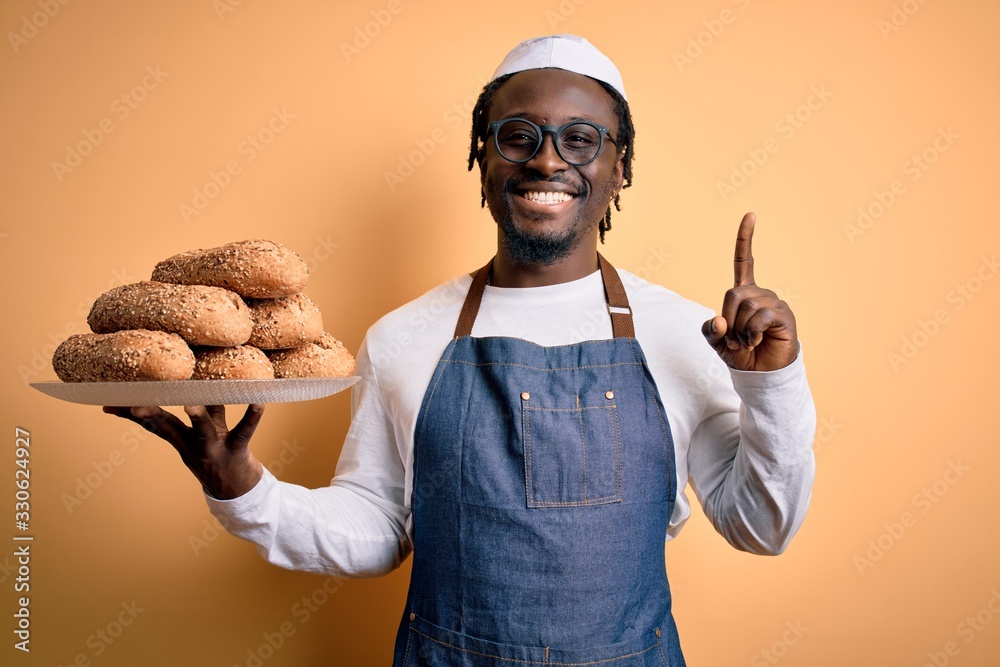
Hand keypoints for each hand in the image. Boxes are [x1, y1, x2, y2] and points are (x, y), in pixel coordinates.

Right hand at [102, 404, 264, 498]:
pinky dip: (251, 417)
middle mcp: (194, 444)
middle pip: (169, 427)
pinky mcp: (237, 450)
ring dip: (198, 417)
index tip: (110, 403)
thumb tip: (195, 382)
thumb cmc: (219, 453)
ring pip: (204, 429)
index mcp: (182, 439)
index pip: (153, 423)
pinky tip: (259, 402)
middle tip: (136, 405)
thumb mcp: (205, 432)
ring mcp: (214, 448)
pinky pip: (244, 431)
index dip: (132, 414)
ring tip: (191, 405)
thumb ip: (203, 408)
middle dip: (152, 415)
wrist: (238, 492)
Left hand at [701, 212, 797, 371]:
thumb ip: (710, 330)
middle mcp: (760, 294)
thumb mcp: (716, 341)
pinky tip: (756, 341)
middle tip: (734, 338)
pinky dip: (751, 333)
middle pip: (733, 294)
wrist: (760, 373)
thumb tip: (720, 320)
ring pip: (746, 307)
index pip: (744, 261)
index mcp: (744, 294)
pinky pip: (759, 317)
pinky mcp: (783, 315)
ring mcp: (773, 303)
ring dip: (739, 331)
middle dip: (728, 320)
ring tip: (746, 342)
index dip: (745, 239)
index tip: (751, 214)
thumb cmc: (740, 354)